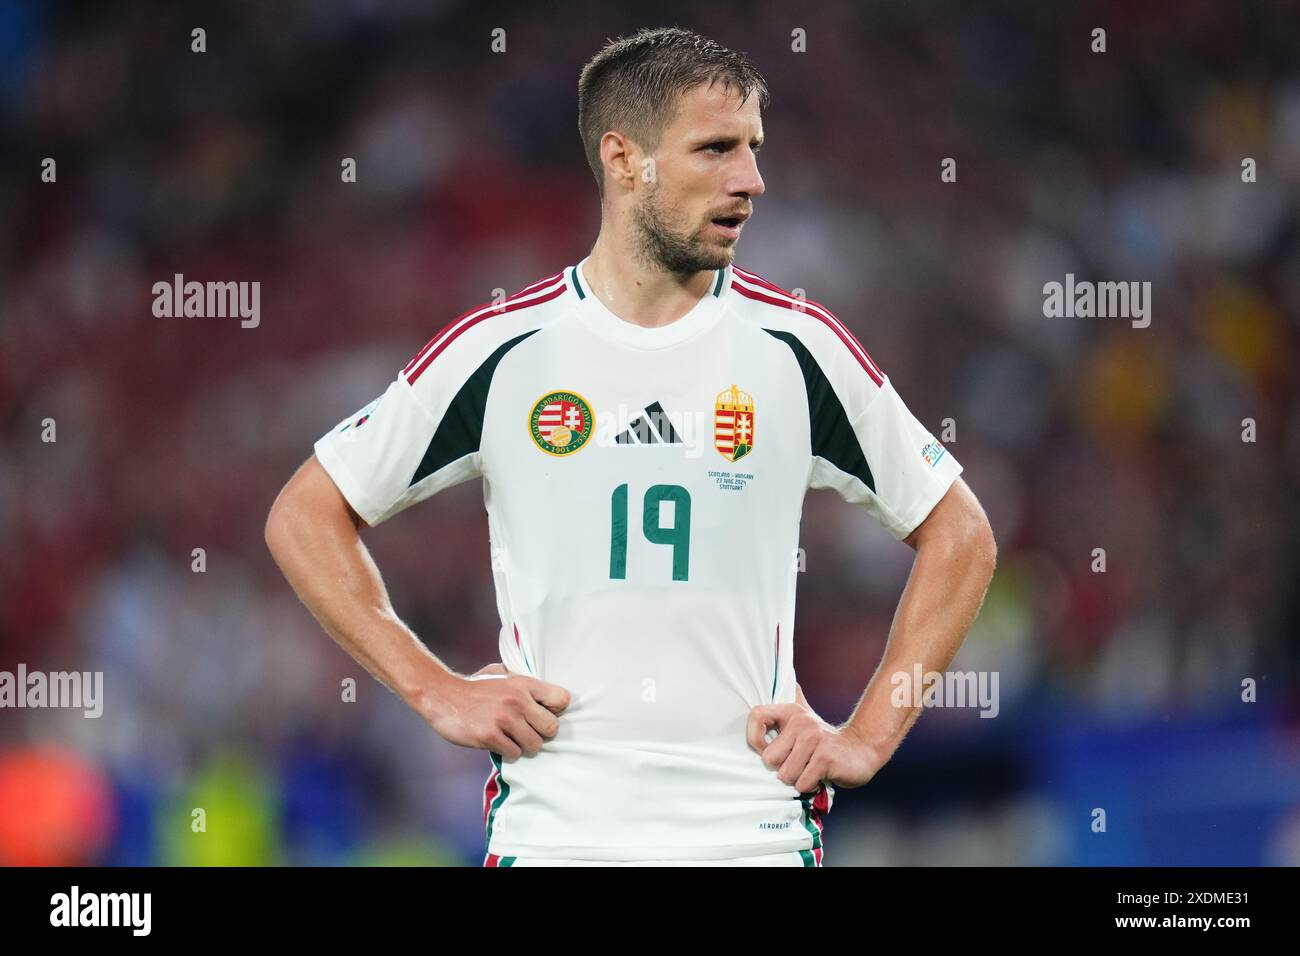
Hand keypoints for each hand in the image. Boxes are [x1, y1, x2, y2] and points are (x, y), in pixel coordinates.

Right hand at [423, 663, 570, 758]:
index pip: (561, 699)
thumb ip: (523, 680)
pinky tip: (497, 741)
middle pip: (552, 728)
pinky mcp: (490, 737)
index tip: (543, 714)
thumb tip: (547, 692)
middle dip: (541, 732)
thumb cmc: (475, 687)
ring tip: (510, 737)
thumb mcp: (501, 673)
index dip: (555, 710)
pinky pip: (514, 753)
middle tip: (527, 730)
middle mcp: (517, 701)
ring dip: (524, 744)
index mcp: (523, 683)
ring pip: (535, 745)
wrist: (442, 696)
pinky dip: (507, 751)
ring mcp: (503, 719)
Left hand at [746, 682, 881, 791]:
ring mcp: (814, 739)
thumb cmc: (826, 741)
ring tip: (809, 770)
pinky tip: (819, 777)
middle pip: (769, 758)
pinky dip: (809, 786)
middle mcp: (801, 722)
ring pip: (786, 774)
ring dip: (797, 780)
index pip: (756, 716)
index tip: (767, 751)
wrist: (861, 750)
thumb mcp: (807, 718)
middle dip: (781, 769)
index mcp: (791, 710)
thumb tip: (788, 682)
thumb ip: (794, 700)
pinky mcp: (825, 759)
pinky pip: (802, 783)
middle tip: (798, 764)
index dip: (754, 738)